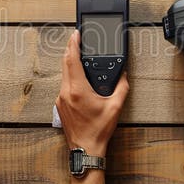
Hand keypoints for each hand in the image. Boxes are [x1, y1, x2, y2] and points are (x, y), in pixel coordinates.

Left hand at [55, 30, 128, 154]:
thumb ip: (121, 88)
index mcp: (78, 90)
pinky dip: (70, 76)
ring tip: (78, 54)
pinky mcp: (60, 105)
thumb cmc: (98, 131)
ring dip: (70, 62)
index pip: (72, 60)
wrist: (86, 149)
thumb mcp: (115, 107)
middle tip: (76, 39)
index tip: (76, 34)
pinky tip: (78, 76)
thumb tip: (123, 75)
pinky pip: (64, 84)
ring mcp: (61, 99)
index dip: (74, 44)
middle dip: (71, 49)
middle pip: (65, 64)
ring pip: (63, 74)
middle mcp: (66, 93)